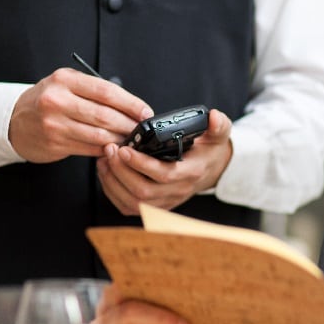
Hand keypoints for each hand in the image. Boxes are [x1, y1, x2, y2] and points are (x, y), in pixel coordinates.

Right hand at [9, 68, 153, 162]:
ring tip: (131, 140)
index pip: (106, 91)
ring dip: (120, 139)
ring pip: (99, 134)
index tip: (146, 112)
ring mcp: (54, 123)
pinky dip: (106, 149)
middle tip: (141, 130)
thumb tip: (132, 107)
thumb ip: (94, 91)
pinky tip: (114, 148)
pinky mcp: (54, 142)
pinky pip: (89, 148)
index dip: (131, 104)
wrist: (13, 121)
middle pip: (105, 115)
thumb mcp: (66, 85)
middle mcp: (57, 100)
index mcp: (64, 80)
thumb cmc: (48, 101)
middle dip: (129, 125)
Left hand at [96, 109, 233, 214]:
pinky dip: (113, 192)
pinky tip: (107, 173)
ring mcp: (165, 202)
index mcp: (192, 172)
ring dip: (113, 181)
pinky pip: (129, 207)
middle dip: (121, 171)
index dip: (141, 164)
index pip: (164, 174)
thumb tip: (214, 116)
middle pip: (143, 191)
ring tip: (106, 159)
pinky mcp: (155, 207)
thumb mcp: (217, 135)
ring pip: (133, 202)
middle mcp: (178, 191)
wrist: (210, 171)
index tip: (125, 149)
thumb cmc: (209, 150)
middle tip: (110, 149)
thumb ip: (218, 125)